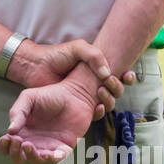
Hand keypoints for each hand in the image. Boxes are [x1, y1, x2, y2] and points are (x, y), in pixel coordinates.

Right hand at [0, 76, 98, 163]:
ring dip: (31, 157)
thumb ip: (18, 112)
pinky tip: (51, 153)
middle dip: (15, 154)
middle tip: (19, 141)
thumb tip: (10, 131)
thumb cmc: (50, 95)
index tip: (8, 138)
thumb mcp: (29, 98)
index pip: (7, 147)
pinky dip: (53, 159)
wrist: (75, 94)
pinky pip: (57, 159)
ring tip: (29, 146)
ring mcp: (48, 147)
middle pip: (19, 159)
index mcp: (22, 133)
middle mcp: (33, 143)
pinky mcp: (64, 147)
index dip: (4, 147)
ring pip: (37, 162)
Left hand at [10, 39, 132, 118]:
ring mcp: (86, 98)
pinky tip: (97, 107)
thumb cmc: (56, 56)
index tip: (127, 74)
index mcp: (98, 70)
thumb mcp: (78, 48)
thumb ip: (95, 55)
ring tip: (101, 91)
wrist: (36, 67)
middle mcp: (94, 84)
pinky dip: (99, 112)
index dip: (127, 77)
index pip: (120, 76)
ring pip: (108, 103)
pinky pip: (94, 115)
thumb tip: (107, 73)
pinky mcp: (76, 109)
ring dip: (110, 99)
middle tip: (110, 81)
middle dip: (119, 87)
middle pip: (117, 91)